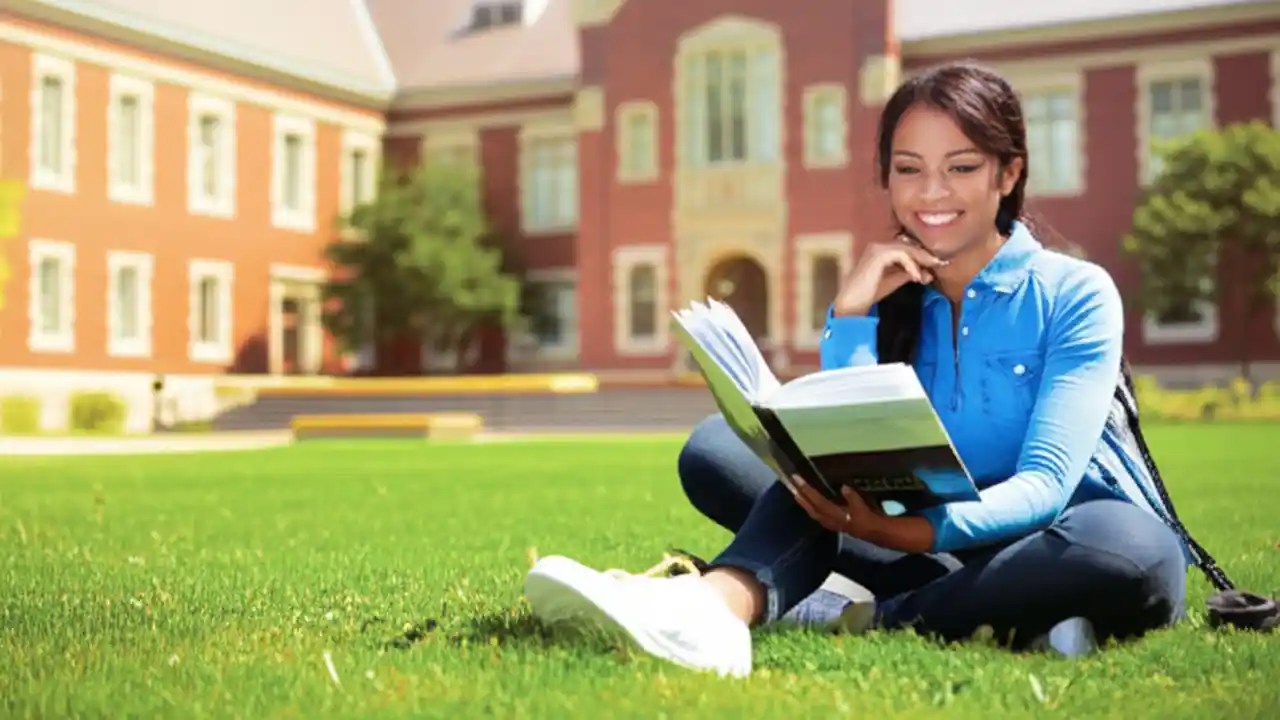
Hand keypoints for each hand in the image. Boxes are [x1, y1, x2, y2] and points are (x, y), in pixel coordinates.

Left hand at [789, 475, 882, 538]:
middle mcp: (831, 520)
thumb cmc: (869, 520)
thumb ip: (853, 498)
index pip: (818, 502)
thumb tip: (844, 487)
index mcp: (836, 516)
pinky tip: (812, 505)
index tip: (797, 479)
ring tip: (798, 494)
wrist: (876, 533)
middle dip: (802, 497)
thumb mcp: (863, 508)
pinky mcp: (835, 524)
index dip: (807, 490)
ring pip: (814, 513)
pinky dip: (813, 509)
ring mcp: (832, 523)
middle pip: (812, 509)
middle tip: (792, 486)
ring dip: (805, 504)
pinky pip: (819, 515)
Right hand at [833, 235, 947, 316]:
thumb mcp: (895, 280)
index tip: (936, 264)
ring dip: (920, 259)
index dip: (922, 255)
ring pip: (906, 248)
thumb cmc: (870, 292)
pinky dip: (911, 265)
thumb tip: (928, 273)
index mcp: (880, 249)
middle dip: (925, 255)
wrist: (853, 301)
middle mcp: (878, 245)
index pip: (906, 247)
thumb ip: (910, 273)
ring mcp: (877, 248)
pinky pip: (901, 254)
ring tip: (929, 271)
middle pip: (908, 245)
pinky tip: (916, 277)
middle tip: (939, 264)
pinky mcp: (878, 255)